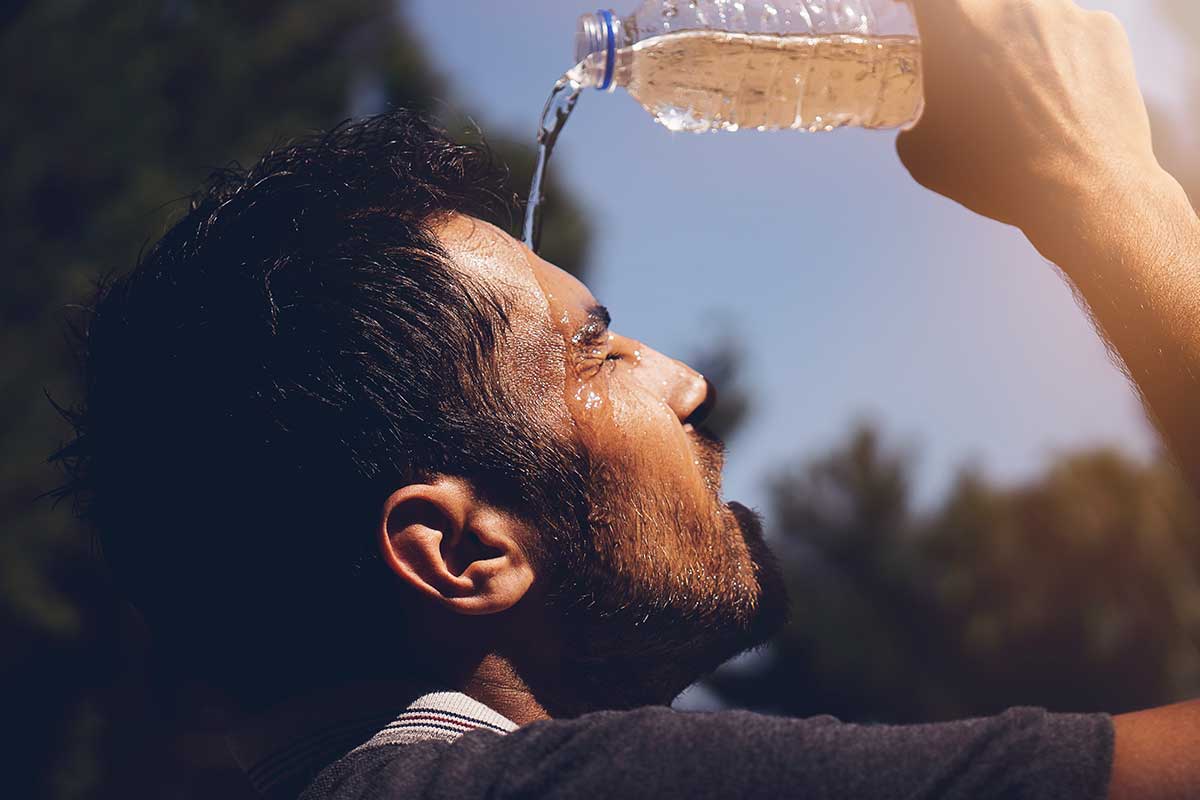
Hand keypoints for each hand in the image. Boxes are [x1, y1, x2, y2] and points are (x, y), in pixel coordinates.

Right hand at [897, 0, 1161, 246]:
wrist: (1084, 191)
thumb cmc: (997, 172)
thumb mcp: (923, 154)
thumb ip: (912, 116)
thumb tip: (920, 112)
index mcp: (957, 23)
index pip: (925, 1)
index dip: (915, 14)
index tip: (914, 28)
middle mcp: (1011, 3)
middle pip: (979, 8)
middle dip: (968, 35)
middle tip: (968, 75)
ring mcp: (1065, 11)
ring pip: (1026, 18)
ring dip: (1015, 45)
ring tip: (1020, 97)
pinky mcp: (1103, 29)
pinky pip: (1069, 32)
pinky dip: (1059, 58)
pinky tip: (1058, 100)